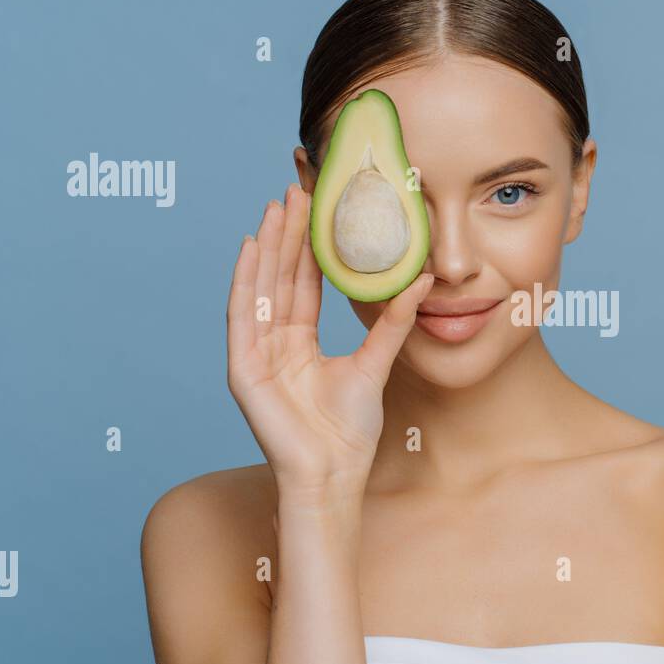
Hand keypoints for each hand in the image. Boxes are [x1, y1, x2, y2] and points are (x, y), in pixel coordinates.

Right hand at [225, 184, 433, 497]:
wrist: (333, 472)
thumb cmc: (350, 431)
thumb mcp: (376, 363)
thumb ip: (392, 322)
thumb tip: (421, 281)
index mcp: (300, 343)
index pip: (304, 283)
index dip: (310, 246)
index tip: (318, 208)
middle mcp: (274, 343)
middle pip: (281, 278)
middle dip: (287, 235)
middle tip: (296, 191)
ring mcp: (255, 355)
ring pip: (260, 288)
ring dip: (266, 247)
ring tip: (275, 208)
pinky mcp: (242, 368)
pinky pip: (242, 315)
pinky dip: (245, 280)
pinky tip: (252, 248)